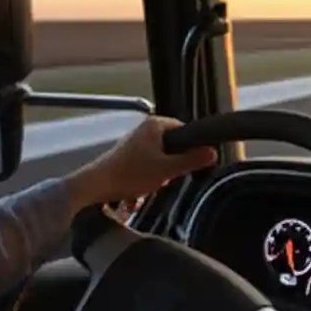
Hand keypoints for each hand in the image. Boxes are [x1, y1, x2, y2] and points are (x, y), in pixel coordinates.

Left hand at [62, 116, 216, 214]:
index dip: (193, 146)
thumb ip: (191, 160)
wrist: (97, 185)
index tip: (195, 163)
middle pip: (173, 142)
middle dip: (176, 160)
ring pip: (161, 153)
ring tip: (159, 181)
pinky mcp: (127, 152)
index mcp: (156, 124)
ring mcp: (135, 139)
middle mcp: (145, 127)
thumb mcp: (167, 169)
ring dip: (163, 169)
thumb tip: (213, 152)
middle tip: (174, 176)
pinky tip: (146, 185)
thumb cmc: (131, 174)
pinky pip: (149, 160)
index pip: (186, 129)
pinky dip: (151, 172)